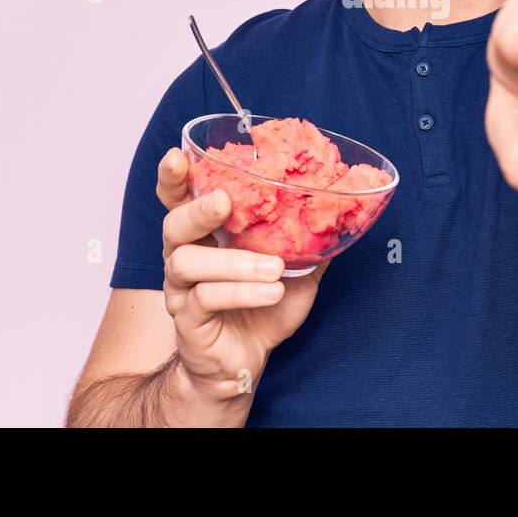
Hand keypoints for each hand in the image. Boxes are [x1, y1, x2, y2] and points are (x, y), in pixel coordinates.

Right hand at [156, 147, 329, 404]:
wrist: (244, 362)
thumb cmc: (262, 309)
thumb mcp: (294, 270)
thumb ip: (309, 241)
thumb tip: (343, 210)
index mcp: (205, 236)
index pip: (178, 199)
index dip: (173, 177)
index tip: (178, 156)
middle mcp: (184, 257)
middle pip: (173, 224)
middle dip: (197, 209)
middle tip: (224, 202)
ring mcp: (181, 290)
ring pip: (189, 263)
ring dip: (235, 262)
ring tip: (275, 268)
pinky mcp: (188, 320)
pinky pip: (206, 299)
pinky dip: (242, 292)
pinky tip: (271, 292)